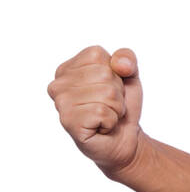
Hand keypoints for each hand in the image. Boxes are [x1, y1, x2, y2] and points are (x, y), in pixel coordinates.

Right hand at [47, 45, 144, 176]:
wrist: (124, 136)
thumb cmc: (121, 104)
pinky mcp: (68, 122)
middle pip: (104, 74)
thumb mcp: (129, 74)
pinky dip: (111, 120)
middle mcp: (58, 84)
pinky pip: (103, 112)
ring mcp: (61, 104)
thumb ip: (127, 58)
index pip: (98, 54)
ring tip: (105, 114)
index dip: (115, 72)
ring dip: (116, 107)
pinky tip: (101, 126)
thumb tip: (119, 64)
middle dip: (117, 92)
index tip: (109, 87)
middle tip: (109, 104)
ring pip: (106, 93)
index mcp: (68, 68)